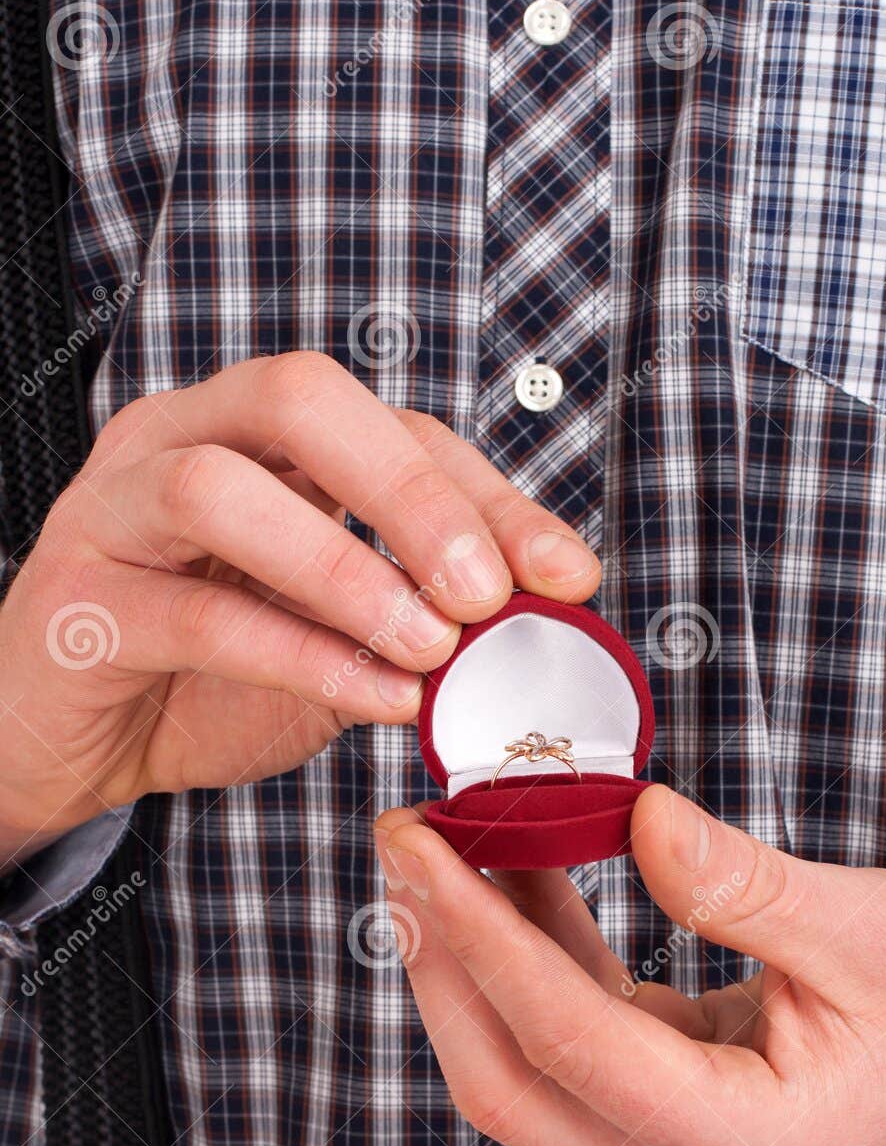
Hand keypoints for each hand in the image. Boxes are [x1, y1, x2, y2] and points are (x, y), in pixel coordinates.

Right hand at [0, 352, 598, 866]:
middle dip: (414, 492)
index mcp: (253, 433)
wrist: (59, 746)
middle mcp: (179, 439)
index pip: (386, 422)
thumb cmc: (198, 678)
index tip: (566, 572)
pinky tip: (376, 698)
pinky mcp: (81, 602)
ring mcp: (116, 511)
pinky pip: (198, 614)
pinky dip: (303, 657)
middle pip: (300, 399)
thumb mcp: (333, 638)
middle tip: (489, 589)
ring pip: (226, 489)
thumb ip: (415, 615)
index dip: (486, 492)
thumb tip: (535, 622)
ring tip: (433, 648)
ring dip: (348, 570)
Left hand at [374, 786, 885, 1145]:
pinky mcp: (669, 1115)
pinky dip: (536, 961)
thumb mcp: (866, 928)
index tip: (418, 848)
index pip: (567, 1038)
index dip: (480, 939)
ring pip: (526, 1071)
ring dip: (476, 961)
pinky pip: (572, 1043)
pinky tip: (521, 876)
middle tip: (401, 846)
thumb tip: (636, 819)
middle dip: (441, 963)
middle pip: (510, 1082)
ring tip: (445, 847)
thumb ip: (740, 883)